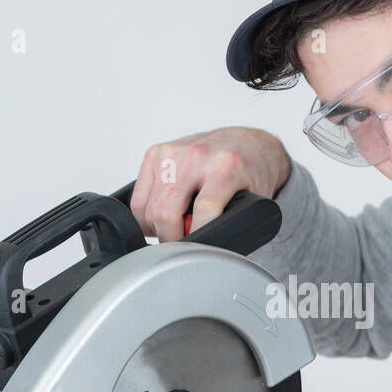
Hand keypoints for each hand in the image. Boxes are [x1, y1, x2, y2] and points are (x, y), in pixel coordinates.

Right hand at [130, 127, 291, 240]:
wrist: (245, 142)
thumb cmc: (249, 170)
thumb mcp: (254, 200)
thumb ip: (231, 223)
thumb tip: (206, 249)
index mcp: (226, 167)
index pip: (203, 210)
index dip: (197, 238)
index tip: (197, 249)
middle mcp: (197, 156)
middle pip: (165, 212)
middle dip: (171, 239)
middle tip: (181, 246)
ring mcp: (173, 152)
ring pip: (146, 208)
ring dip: (156, 228)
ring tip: (174, 229)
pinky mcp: (156, 153)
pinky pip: (137, 197)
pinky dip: (145, 215)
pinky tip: (163, 215)